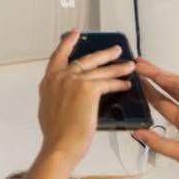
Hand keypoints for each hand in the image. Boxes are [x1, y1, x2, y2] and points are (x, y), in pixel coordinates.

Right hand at [37, 29, 135, 164]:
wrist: (60, 145)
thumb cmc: (56, 135)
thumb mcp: (48, 108)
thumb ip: (56, 94)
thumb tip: (66, 91)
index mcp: (48, 81)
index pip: (58, 56)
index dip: (68, 43)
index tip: (76, 33)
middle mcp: (60, 77)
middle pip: (86, 59)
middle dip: (104, 53)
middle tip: (115, 49)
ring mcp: (74, 81)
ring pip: (101, 70)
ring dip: (118, 67)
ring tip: (129, 65)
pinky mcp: (88, 89)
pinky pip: (108, 83)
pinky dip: (119, 84)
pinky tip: (127, 84)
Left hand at [132, 59, 178, 177]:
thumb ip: (158, 142)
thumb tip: (136, 134)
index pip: (162, 104)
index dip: (148, 95)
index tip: (133, 87)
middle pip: (166, 90)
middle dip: (150, 79)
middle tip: (134, 68)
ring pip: (175, 84)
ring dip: (158, 75)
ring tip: (141, 66)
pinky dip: (173, 80)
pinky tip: (159, 76)